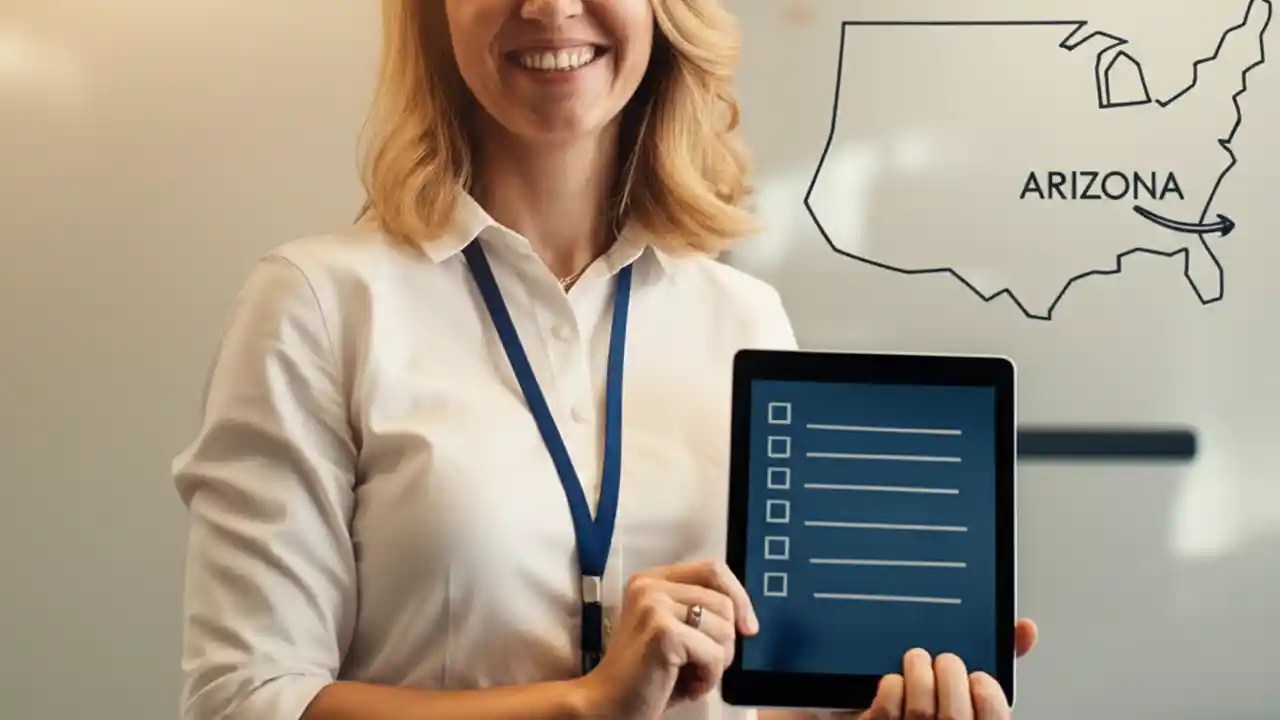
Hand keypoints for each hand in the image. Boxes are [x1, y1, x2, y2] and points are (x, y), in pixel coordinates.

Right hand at [579, 560, 759, 719]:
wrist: (608, 707)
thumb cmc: (647, 677)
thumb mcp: (675, 632)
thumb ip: (700, 613)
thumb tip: (747, 619)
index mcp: (652, 581)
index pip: (713, 570)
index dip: (739, 597)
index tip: (747, 628)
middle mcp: (650, 587)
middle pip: (725, 603)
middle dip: (725, 643)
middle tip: (699, 665)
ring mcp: (655, 607)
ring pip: (725, 630)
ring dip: (716, 664)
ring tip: (688, 676)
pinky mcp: (663, 633)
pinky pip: (715, 655)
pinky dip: (708, 679)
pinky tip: (686, 688)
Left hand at [833, 619, 1038, 719]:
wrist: (878, 714)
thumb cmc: (930, 700)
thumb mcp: (968, 686)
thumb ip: (997, 658)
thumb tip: (1025, 627)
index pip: (995, 717)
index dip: (988, 693)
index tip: (978, 675)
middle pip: (955, 715)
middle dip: (950, 674)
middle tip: (944, 659)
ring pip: (920, 711)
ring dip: (918, 675)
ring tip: (916, 660)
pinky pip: (886, 711)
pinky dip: (891, 688)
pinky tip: (893, 680)